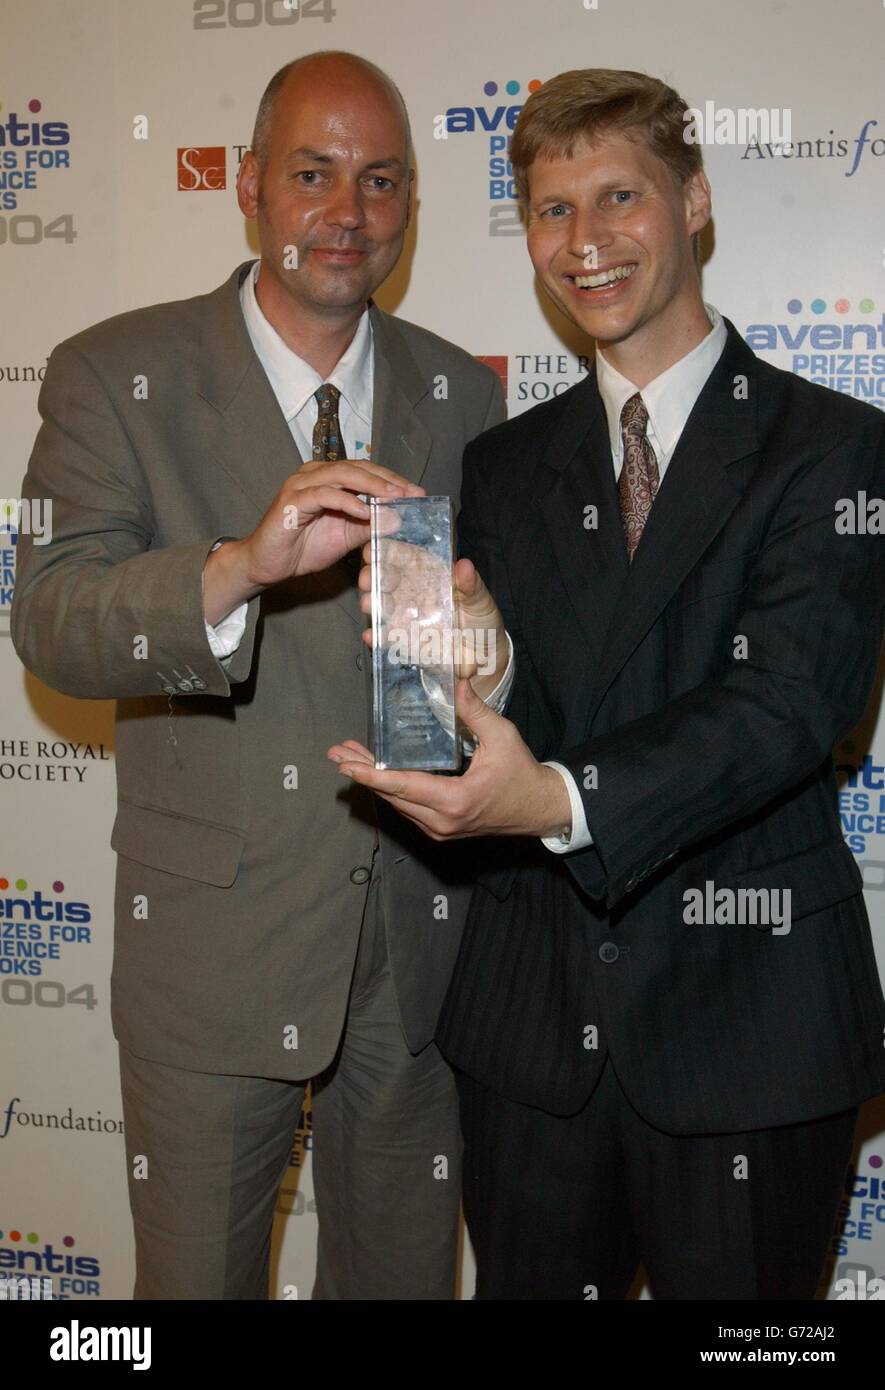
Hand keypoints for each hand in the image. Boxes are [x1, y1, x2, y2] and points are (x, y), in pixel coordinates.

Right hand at [202, 461, 423, 624]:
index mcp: (327, 479)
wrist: (267, 565)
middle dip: (388, 480)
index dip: (392, 480)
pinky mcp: (291, 501)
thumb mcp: (345, 537)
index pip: (365, 471)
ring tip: (394, 498)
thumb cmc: (302, 548)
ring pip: (342, 475)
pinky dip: (346, 502)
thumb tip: (398, 518)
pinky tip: (365, 512)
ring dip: (371, 486)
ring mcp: (301, 485)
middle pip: (358, 467)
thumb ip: (369, 525)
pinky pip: (324, 495)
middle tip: (412, 493)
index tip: (417, 494)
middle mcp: (313, 475)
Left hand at [327, 679, 571, 839]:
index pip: (404, 786)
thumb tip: (456, 679)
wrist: (539, 808)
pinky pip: (408, 810)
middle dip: (362, 774)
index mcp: (455, 800)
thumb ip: (475, 711)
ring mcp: (440, 830)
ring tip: (349, 759)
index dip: (371, 775)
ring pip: (397, 805)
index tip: (346, 765)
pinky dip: (390, 790)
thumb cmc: (522, 773)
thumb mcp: (502, 737)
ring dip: (373, 782)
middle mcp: (442, 821)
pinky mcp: (441, 830)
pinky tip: (376, 773)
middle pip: (392, 797)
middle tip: (336, 754)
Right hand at [358, 546, 507, 693]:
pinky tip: (371, 636)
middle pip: (387, 580)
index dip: (388, 552)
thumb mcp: (480, 599)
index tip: (374, 549)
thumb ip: (471, 586)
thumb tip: (464, 566)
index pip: (405, 558)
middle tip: (368, 579)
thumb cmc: (482, 620)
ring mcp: (406, 617)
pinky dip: (377, 637)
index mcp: (430, 575)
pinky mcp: (405, 641)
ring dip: (372, 604)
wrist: (484, 658)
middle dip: (373, 576)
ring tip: (369, 604)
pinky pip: (388, 638)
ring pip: (382, 606)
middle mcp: (413, 593)